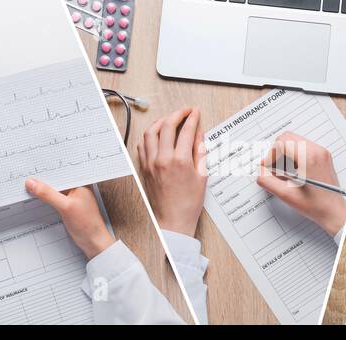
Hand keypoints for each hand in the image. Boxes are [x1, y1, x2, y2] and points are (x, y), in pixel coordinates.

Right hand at [26, 179, 114, 258]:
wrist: (93, 243)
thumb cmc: (87, 224)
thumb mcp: (65, 206)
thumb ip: (48, 194)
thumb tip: (32, 183)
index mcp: (80, 184)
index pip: (59, 174)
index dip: (45, 173)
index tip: (29, 172)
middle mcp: (76, 189)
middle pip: (56, 182)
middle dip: (42, 182)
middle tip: (25, 180)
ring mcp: (72, 199)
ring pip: (54, 191)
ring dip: (42, 191)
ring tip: (27, 188)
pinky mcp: (68, 208)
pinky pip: (54, 200)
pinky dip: (45, 200)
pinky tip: (36, 199)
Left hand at [137, 108, 206, 236]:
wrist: (173, 220)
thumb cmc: (189, 203)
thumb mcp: (202, 176)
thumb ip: (200, 152)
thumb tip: (199, 135)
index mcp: (180, 161)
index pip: (186, 131)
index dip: (192, 118)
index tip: (195, 113)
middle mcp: (163, 159)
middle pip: (167, 126)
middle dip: (177, 114)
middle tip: (185, 112)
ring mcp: (151, 163)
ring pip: (151, 133)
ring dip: (161, 122)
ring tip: (170, 120)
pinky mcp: (144, 168)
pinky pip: (143, 146)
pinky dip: (149, 136)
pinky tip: (157, 135)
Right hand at [257, 132, 345, 236]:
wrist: (334, 212)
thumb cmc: (315, 205)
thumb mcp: (286, 195)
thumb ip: (268, 181)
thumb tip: (260, 171)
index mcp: (308, 158)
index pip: (282, 143)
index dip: (270, 155)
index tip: (267, 167)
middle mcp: (317, 151)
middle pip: (288, 138)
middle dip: (277, 152)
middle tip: (273, 168)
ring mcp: (322, 152)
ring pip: (295, 141)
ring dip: (285, 154)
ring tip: (283, 172)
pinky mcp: (323, 156)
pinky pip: (303, 147)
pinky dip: (293, 155)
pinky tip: (292, 172)